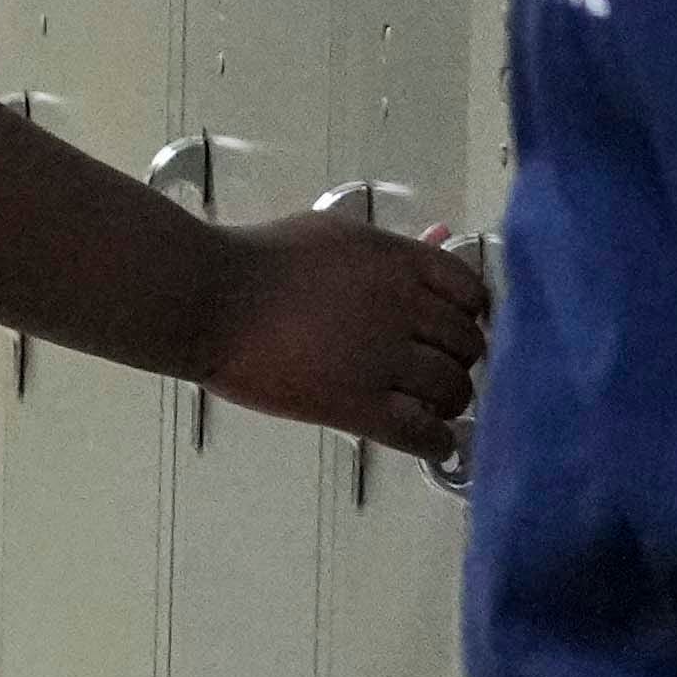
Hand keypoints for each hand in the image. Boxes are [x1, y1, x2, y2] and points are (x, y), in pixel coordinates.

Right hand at [190, 209, 490, 463]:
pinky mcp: (354, 404)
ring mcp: (381, 358)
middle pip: (467, 345)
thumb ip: (392, 245)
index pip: (473, 294)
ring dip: (448, 402)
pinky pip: (421, 433)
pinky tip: (436, 443)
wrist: (203, 298)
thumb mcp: (334, 233)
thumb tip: (440, 237)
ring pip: (451, 390)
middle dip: (457, 360)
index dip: (469, 316)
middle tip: (434, 370)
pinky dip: (438, 442)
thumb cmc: (256, 259)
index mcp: (400, 263)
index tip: (450, 329)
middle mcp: (403, 308)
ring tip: (428, 407)